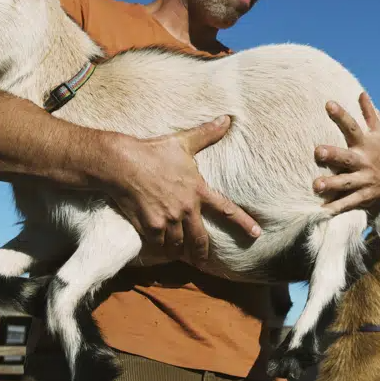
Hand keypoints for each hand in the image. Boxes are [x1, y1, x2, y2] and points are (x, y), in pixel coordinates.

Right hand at [105, 115, 260, 264]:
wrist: (123, 163)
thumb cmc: (153, 151)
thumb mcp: (183, 141)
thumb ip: (207, 134)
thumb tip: (227, 118)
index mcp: (198, 190)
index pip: (227, 209)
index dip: (243, 223)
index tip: (257, 235)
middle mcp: (186, 208)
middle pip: (200, 238)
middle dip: (202, 253)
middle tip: (204, 262)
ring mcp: (169, 219)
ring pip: (178, 244)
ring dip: (178, 251)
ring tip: (178, 255)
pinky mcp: (151, 227)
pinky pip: (158, 244)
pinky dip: (159, 248)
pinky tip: (157, 250)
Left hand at [313, 92, 379, 215]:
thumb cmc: (379, 155)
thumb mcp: (378, 135)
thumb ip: (370, 115)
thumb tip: (362, 93)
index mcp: (366, 144)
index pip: (353, 127)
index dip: (342, 116)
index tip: (328, 104)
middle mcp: (364, 161)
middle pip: (347, 157)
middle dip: (333, 154)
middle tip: (318, 151)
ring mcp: (364, 180)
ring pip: (346, 182)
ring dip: (332, 184)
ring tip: (316, 185)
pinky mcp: (363, 197)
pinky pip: (348, 203)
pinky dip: (336, 208)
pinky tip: (322, 211)